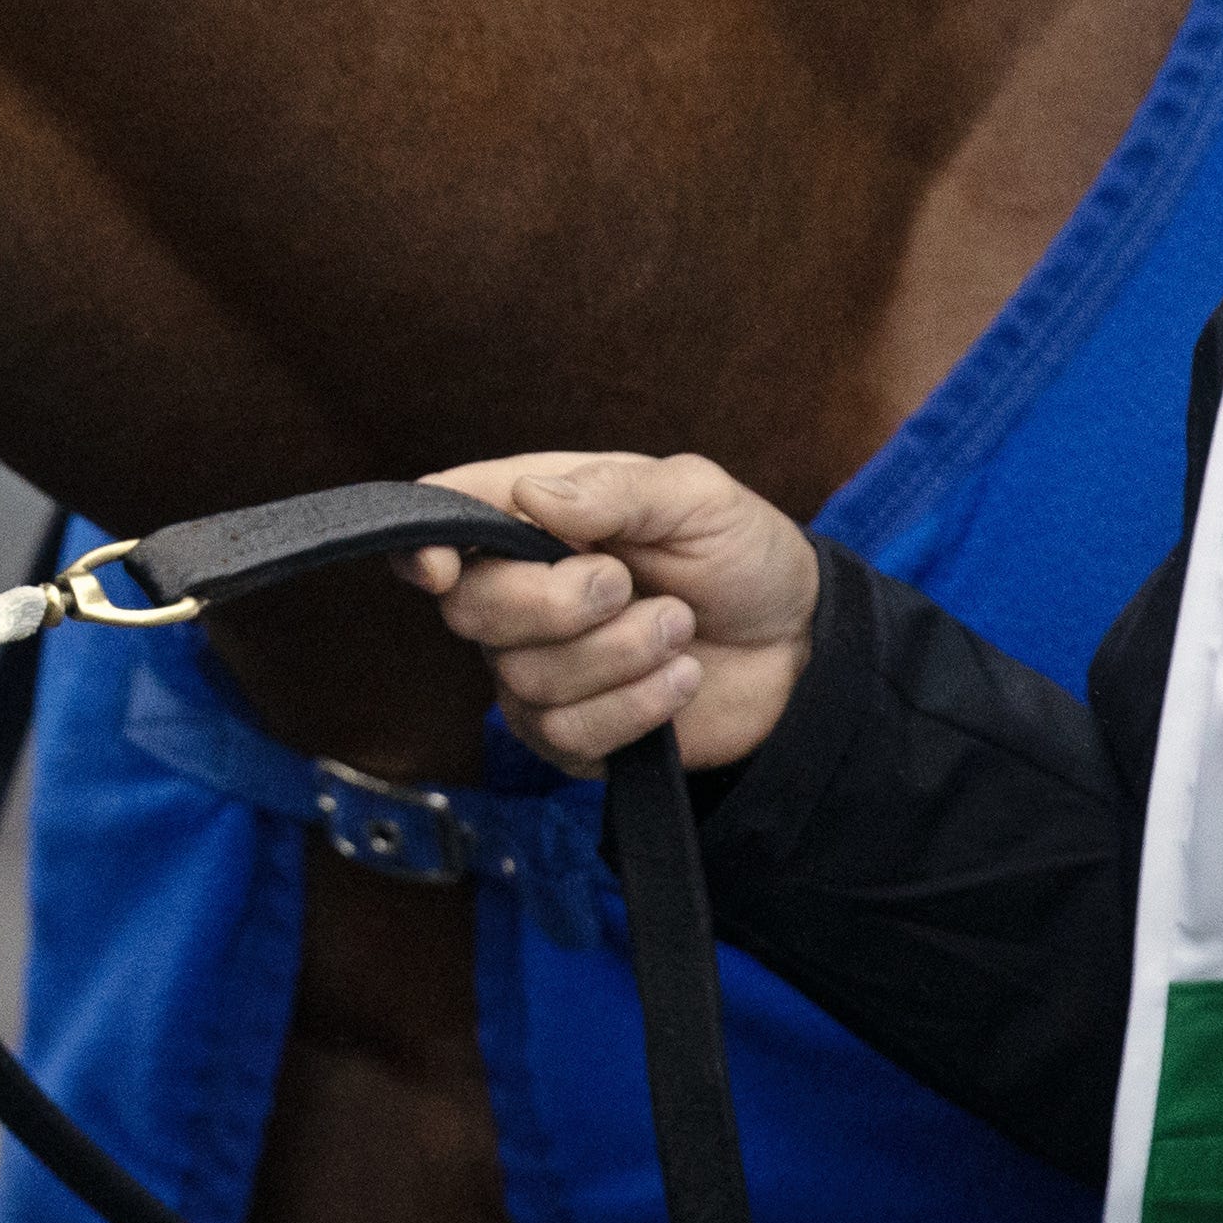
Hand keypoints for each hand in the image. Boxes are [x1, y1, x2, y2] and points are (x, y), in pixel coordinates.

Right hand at [392, 452, 817, 774]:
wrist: (800, 647)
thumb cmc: (741, 556)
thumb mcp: (696, 497)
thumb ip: (615, 490)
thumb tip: (528, 495)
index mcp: (534, 518)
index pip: (442, 525)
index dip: (422, 548)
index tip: (443, 570)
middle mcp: (522, 593)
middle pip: (470, 609)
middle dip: (554, 604)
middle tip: (628, 585)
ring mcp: (540, 667)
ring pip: (526, 677)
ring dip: (621, 653)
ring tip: (679, 626)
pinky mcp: (572, 732)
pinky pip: (568, 731)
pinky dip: (637, 704)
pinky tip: (680, 679)